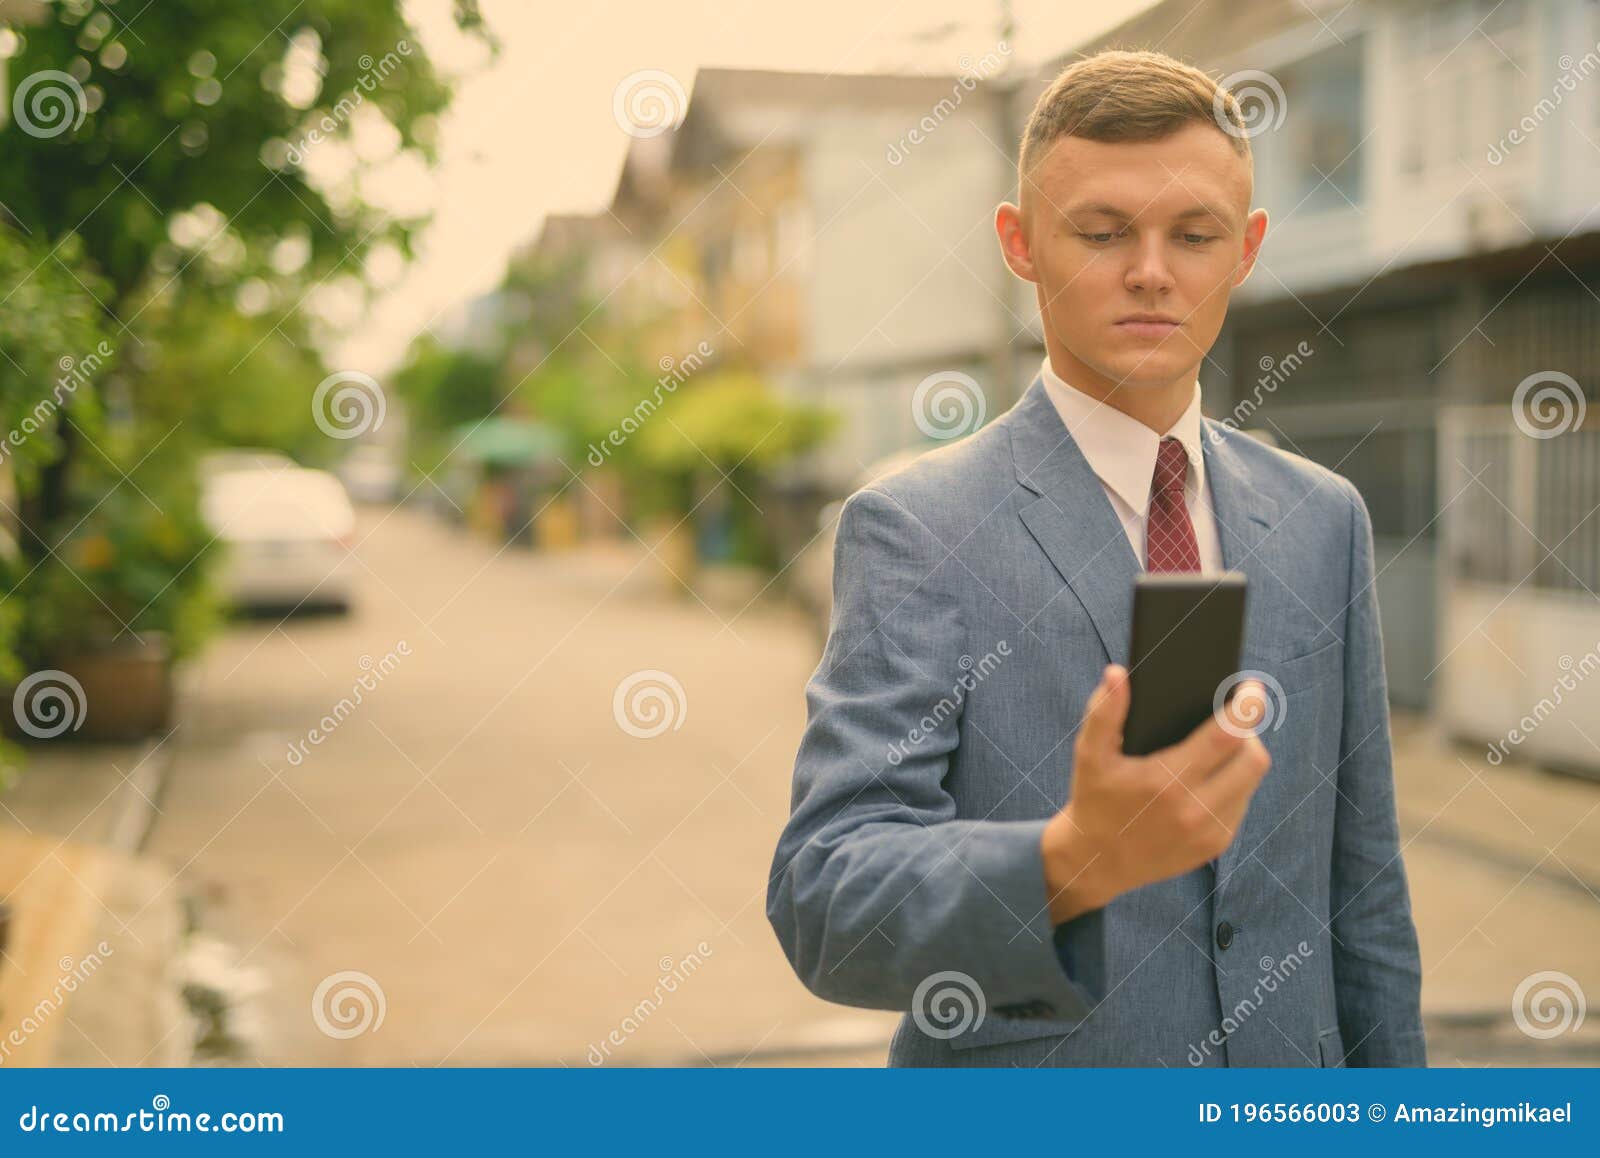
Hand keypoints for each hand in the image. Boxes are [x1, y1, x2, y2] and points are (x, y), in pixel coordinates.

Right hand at [1041, 663, 1270, 922]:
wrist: (1096, 861)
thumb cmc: (1094, 799)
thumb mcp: (1089, 754)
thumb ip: (1103, 711)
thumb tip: (1117, 673)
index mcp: (1167, 781)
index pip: (1228, 737)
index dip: (1246, 707)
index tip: (1251, 687)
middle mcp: (1195, 810)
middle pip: (1253, 759)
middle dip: (1249, 731)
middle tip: (1232, 718)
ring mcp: (1210, 832)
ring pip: (1251, 782)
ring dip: (1242, 757)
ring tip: (1220, 745)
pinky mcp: (1215, 845)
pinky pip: (1241, 803)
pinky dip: (1234, 783)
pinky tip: (1211, 776)